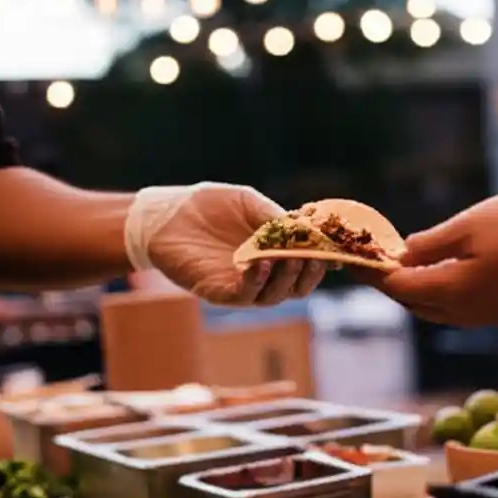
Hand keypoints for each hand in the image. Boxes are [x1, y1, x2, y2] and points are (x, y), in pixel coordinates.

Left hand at [128, 183, 326, 305]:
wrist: (165, 215)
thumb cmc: (206, 206)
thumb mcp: (247, 202)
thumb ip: (273, 216)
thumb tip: (305, 228)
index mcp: (272, 254)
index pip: (305, 267)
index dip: (321, 262)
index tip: (332, 249)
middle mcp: (260, 274)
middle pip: (296, 287)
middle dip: (309, 274)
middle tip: (313, 257)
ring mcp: (239, 285)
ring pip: (275, 295)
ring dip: (286, 278)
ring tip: (286, 258)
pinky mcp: (217, 291)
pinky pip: (244, 295)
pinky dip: (256, 282)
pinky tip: (259, 263)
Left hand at [363, 192, 497, 326]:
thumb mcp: (469, 224)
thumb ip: (431, 243)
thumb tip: (403, 255)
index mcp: (454, 292)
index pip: (400, 288)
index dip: (375, 276)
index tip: (357, 262)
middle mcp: (470, 315)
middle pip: (418, 306)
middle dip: (395, 288)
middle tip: (378, 267)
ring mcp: (493, 318)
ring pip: (443, 314)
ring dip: (421, 296)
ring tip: (408, 272)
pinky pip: (467, 313)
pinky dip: (448, 299)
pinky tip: (448, 278)